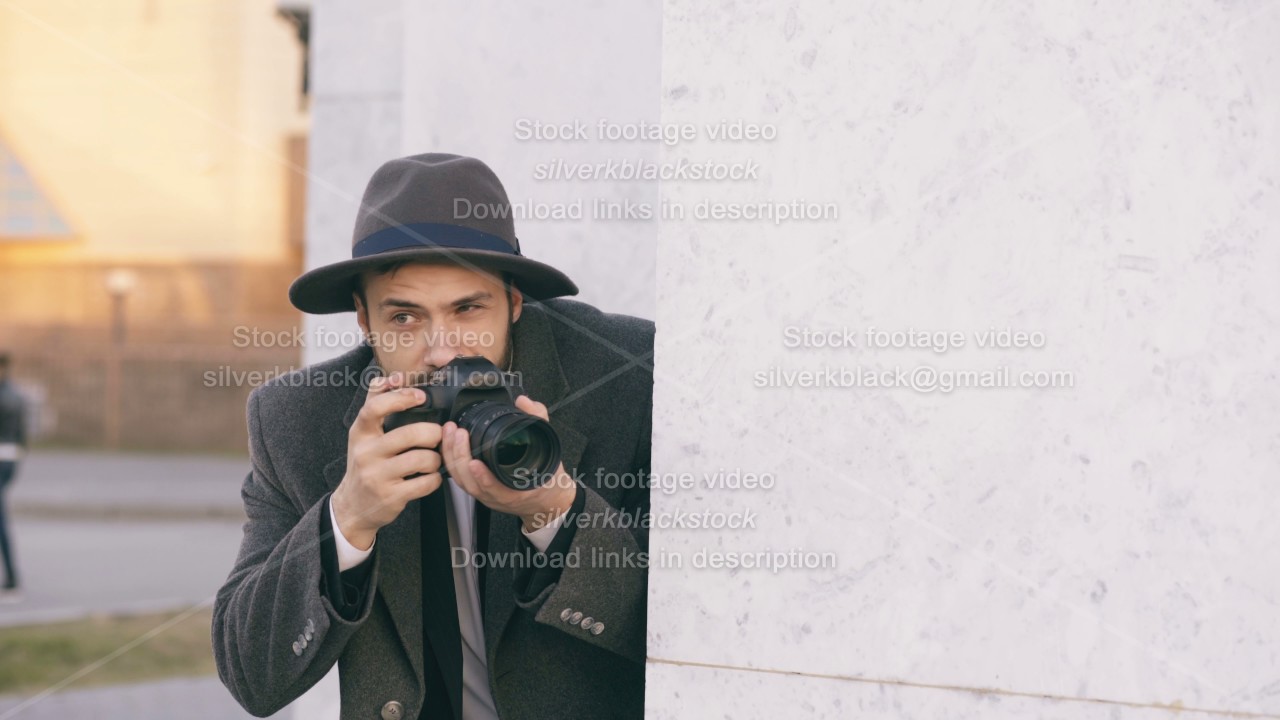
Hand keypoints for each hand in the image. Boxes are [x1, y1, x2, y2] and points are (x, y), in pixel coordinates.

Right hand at [331, 373, 443, 549]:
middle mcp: (366, 453)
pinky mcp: (391, 496)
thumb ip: (376, 403)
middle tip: (437, 435)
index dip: (401, 398)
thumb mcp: (363, 434)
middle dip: (432, 432)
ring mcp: (377, 476)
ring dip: (436, 458)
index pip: (374, 408)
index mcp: (360, 433)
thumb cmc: (366, 463)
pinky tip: (429, 477)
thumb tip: (395, 376)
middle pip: (409, 434)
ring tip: (432, 459)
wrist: (353, 506)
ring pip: (422, 459)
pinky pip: (425, 483)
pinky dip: (434, 479)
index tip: (421, 396)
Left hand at [441, 395, 576, 531]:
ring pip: (462, 481)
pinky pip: (459, 479)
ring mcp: (485, 495)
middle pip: (471, 482)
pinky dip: (451, 462)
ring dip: (452, 457)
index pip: (496, 489)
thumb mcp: (549, 447)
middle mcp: (498, 496)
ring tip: (450, 433)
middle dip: (461, 457)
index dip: (483, 478)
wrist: (545, 498)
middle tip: (459, 433)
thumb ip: (538, 420)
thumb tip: (524, 401)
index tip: (475, 462)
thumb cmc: (547, 477)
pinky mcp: (478, 490)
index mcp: (517, 490)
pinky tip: (447, 445)